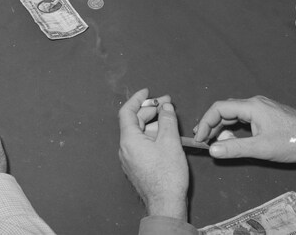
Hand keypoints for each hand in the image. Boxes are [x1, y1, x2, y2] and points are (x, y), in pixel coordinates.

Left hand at [118, 88, 187, 220]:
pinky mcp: (137, 166)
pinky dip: (152, 135)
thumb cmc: (167, 175)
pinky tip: (165, 134)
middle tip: (167, 103)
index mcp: (129, 139)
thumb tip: (165, 106)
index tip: (148, 91)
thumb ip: (167, 120)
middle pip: (135, 121)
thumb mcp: (170, 142)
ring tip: (170, 117)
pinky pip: (142, 144)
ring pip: (140, 133)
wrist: (165, 204)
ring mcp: (130, 158)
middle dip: (150, 109)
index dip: (137, 99)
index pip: (128, 111)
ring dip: (154, 122)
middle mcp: (125, 148)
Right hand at [193, 95, 295, 161]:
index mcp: (251, 106)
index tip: (199, 137)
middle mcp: (255, 102)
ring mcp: (262, 107)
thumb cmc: (292, 142)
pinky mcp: (268, 114)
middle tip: (203, 140)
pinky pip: (244, 117)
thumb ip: (235, 148)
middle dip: (212, 124)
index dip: (206, 122)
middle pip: (225, 110)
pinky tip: (234, 138)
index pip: (219, 108)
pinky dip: (235, 127)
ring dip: (223, 127)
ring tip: (216, 142)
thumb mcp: (261, 148)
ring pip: (235, 114)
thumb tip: (211, 150)